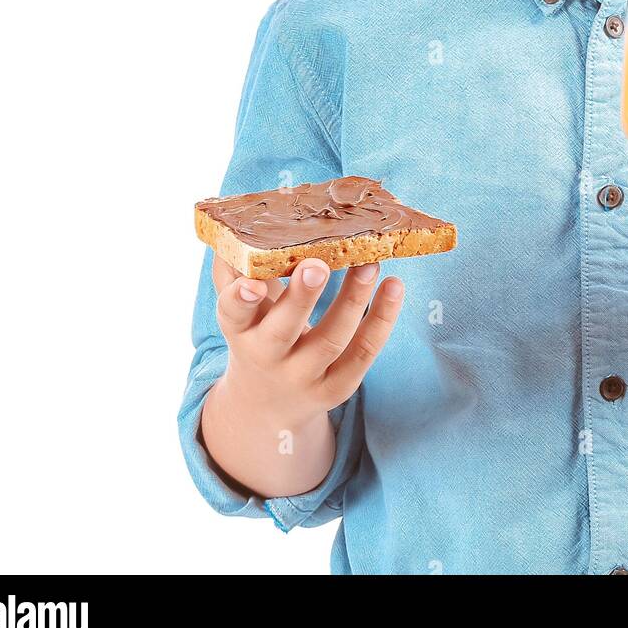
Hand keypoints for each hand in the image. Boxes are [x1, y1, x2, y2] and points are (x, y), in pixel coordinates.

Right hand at [211, 253, 403, 422]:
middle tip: (318, 265)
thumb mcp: (240, 309)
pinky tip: (394, 287)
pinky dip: (382, 319)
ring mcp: (304, 376)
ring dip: (353, 298)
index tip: (253, 282)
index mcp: (240, 330)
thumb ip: (234, 269)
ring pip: (331, 339)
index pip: (233, 315)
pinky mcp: (337, 388)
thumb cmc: (257, 334)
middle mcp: (268, 357)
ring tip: (371, 263)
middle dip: (302, 298)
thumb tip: (235, 222)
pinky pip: (363, 353)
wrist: (267, 404)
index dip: (241, 299)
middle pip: (284, 330)